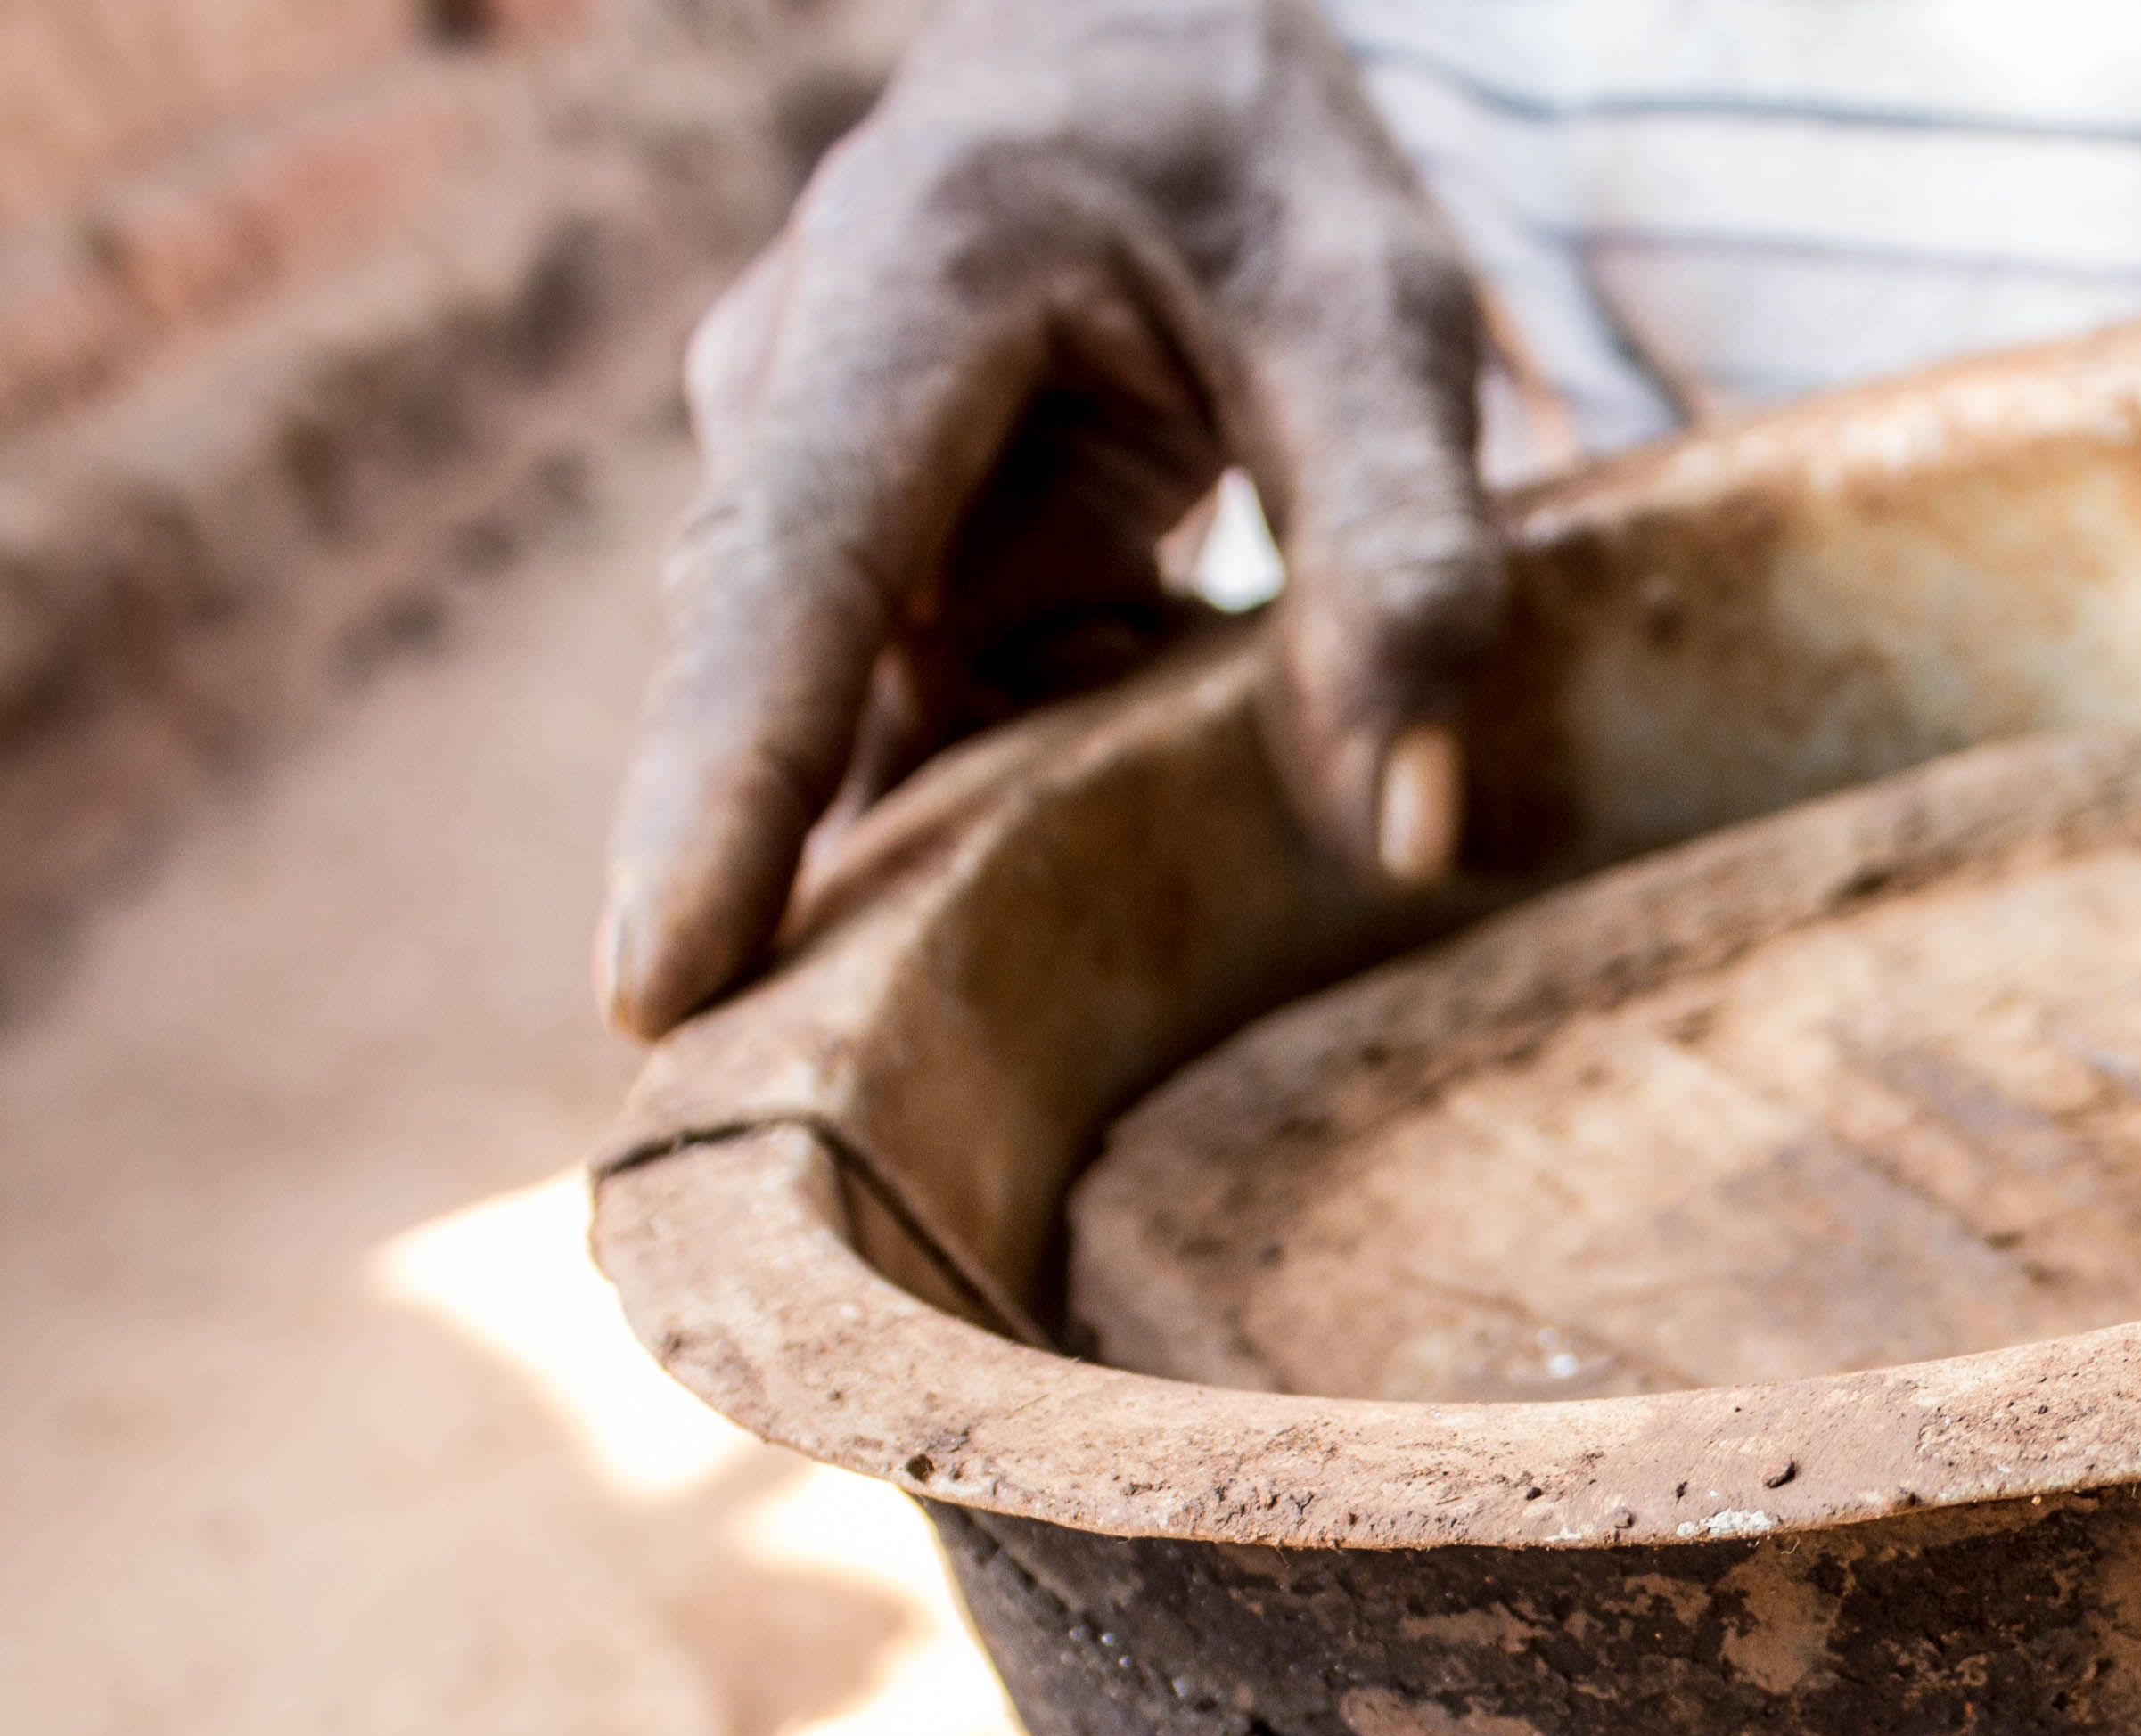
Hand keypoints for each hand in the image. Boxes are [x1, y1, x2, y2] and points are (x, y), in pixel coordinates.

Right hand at [597, 0, 1498, 1036]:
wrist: (1162, 64)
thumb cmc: (1271, 172)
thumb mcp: (1386, 322)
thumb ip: (1410, 559)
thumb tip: (1409, 840)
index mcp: (904, 290)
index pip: (793, 568)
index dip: (724, 788)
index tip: (655, 983)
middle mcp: (811, 396)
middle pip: (777, 685)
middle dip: (767, 901)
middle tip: (775, 1148)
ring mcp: (839, 499)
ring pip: (868, 734)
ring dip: (934, 880)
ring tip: (955, 1093)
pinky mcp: (898, 578)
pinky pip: (934, 736)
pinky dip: (1011, 830)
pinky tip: (1083, 926)